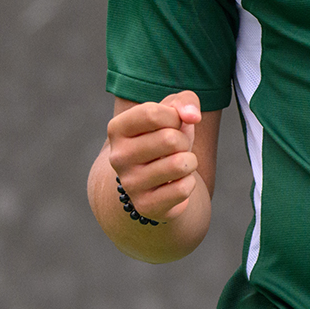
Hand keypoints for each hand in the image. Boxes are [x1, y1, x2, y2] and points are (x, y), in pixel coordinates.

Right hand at [105, 90, 203, 221]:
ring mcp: (130, 184)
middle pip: (170, 139)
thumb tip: (192, 116)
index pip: (153, 114)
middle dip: (184, 140)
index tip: (173, 123)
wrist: (152, 179)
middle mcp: (118, 157)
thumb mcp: (172, 112)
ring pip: (180, 164)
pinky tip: (175, 183)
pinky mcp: (145, 206)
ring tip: (178, 164)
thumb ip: (185, 101)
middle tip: (176, 147)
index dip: (175, 116)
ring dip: (190, 162)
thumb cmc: (163, 137)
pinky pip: (183, 189)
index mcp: (117, 129)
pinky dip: (189, 183)